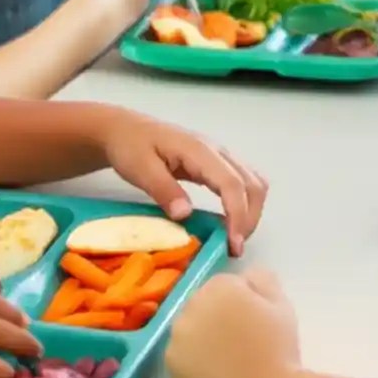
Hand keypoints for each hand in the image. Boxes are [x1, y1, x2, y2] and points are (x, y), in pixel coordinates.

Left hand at [102, 111, 266, 255]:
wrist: (125, 128)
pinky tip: (229, 222)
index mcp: (199, 151)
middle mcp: (217, 151)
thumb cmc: (130, 146)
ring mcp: (219, 156)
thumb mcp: (139, 168)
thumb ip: (163, 190)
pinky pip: (243, 182)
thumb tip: (185, 215)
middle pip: (252, 185)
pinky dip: (244, 204)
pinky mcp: (216, 163)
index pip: (232, 183)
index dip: (238, 215)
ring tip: (233, 238)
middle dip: (249, 219)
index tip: (233, 244)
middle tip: (234, 248)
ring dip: (250, 212)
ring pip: (253, 183)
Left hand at [166, 269, 300, 377]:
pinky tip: (213, 366)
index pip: (226, 284)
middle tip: (240, 336)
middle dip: (219, 313)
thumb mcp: (282, 304)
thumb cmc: (278, 349)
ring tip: (226, 353)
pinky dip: (193, 354)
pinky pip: (182, 348)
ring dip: (203, 331)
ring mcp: (179, 332)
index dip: (242, 300)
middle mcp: (193, 303)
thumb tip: (249, 274)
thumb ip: (264, 279)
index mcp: (220, 286)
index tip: (254, 319)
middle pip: (204, 301)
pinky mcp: (172, 359)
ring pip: (191, 324)